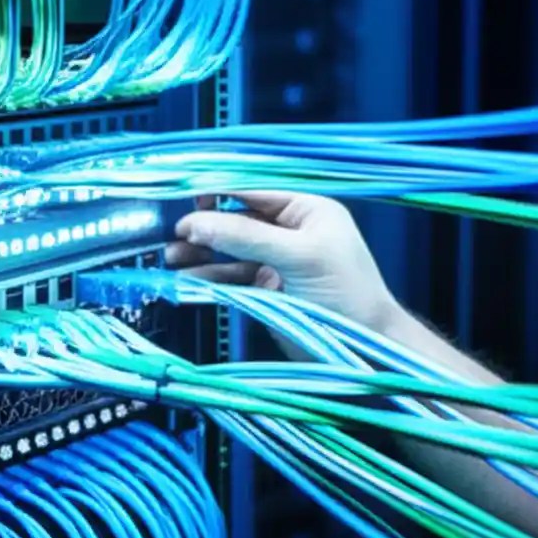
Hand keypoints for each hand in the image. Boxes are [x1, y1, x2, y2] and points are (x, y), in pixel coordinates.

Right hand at [168, 192, 399, 331]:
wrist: (365, 349)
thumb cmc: (348, 293)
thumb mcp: (300, 256)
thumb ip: (248, 237)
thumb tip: (196, 222)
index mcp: (305, 208)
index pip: (254, 188)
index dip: (218, 190)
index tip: (185, 197)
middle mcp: (288, 230)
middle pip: (236, 217)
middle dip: (204, 224)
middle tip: (176, 233)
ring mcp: (274, 260)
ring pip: (228, 248)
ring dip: (200, 251)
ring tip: (172, 257)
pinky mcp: (264, 289)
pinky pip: (229, 276)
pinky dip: (207, 276)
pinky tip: (187, 278)